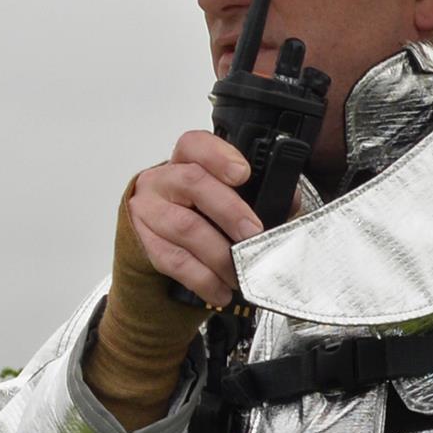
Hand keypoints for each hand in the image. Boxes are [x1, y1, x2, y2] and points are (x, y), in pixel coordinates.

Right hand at [123, 132, 265, 310]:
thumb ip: (256, 194)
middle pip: (193, 183)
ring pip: (185, 227)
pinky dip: (202, 278)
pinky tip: (220, 288)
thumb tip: (288, 203)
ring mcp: (148, 210)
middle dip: (230, 211)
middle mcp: (162, 180)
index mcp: (185, 161)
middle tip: (253, 234)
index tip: (243, 174)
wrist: (153, 241)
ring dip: (219, 253)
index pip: (195, 145)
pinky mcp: (143, 242)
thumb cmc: (195, 214)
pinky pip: (174, 260)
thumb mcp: (222, 196)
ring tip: (241, 270)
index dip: (219, 156)